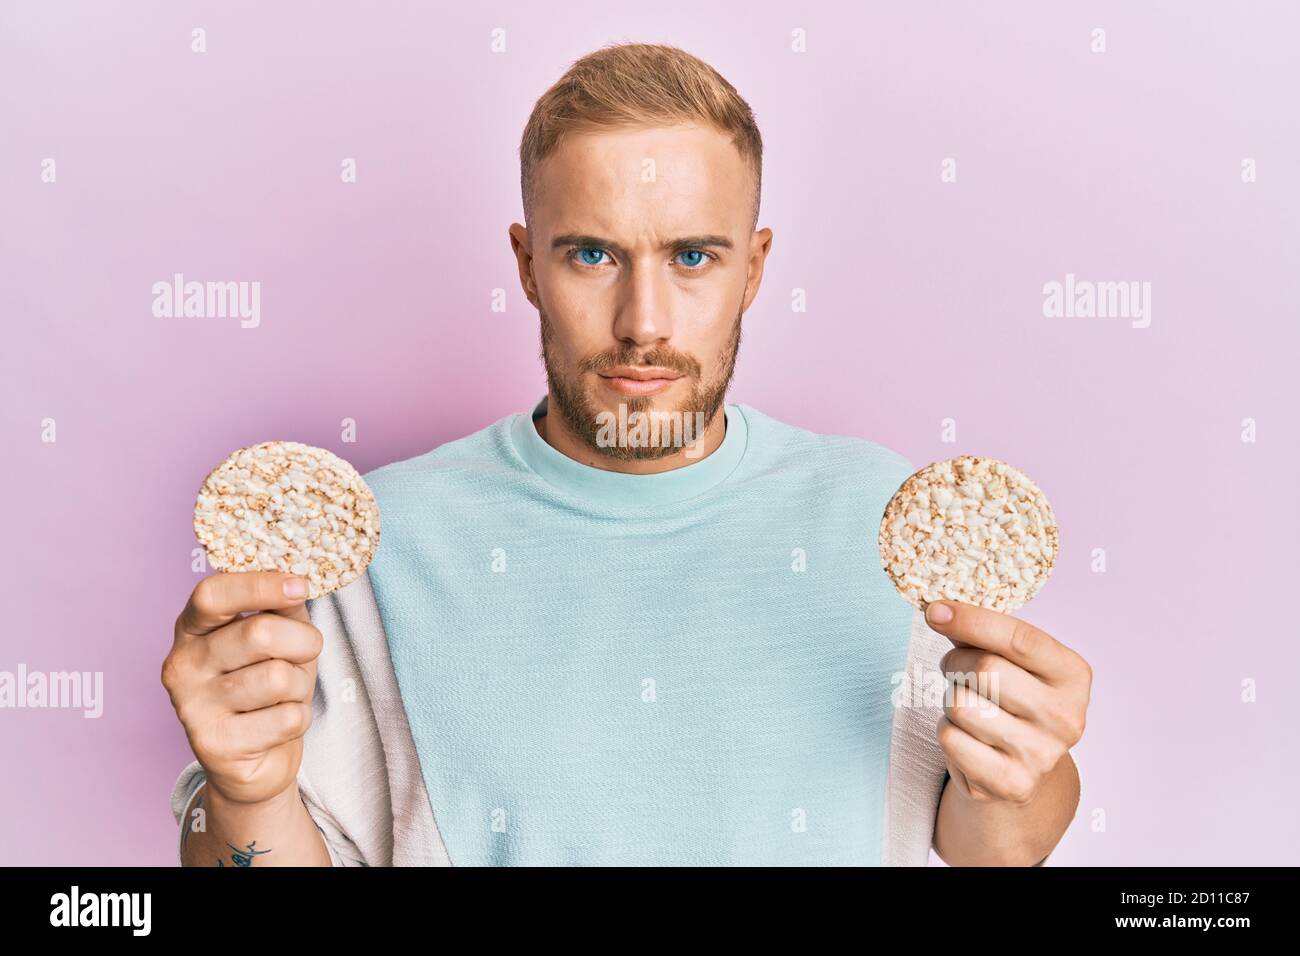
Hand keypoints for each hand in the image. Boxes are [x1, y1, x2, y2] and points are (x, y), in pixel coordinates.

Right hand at [162, 571, 323, 805]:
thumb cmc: (268, 688)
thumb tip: (296, 583)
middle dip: (303, 642)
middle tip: (305, 655)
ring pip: (278, 677)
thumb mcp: (278, 638)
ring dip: (300, 686)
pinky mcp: (214, 745)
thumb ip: (283, 608)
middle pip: (259, 633)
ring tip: (286, 696)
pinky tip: (277, 725)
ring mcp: (192, 707)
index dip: (259, 586)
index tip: (299, 586)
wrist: (254, 762)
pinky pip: (286, 718)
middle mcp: (182, 665)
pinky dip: (299, 719)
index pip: (211, 594)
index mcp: (192, 629)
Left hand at [924, 600, 1091, 806]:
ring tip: (968, 705)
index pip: (1020, 639)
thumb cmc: (1011, 698)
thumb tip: (940, 611)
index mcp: (1073, 675)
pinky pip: (950, 738)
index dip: (973, 620)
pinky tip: (967, 736)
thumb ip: (983, 635)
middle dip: (955, 662)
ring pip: (961, 705)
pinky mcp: (1011, 783)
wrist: (1021, 767)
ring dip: (951, 698)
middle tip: (955, 668)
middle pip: (986, 670)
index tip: (936, 610)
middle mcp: (1065, 717)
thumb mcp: (1012, 661)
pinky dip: (947, 730)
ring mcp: (1041, 754)